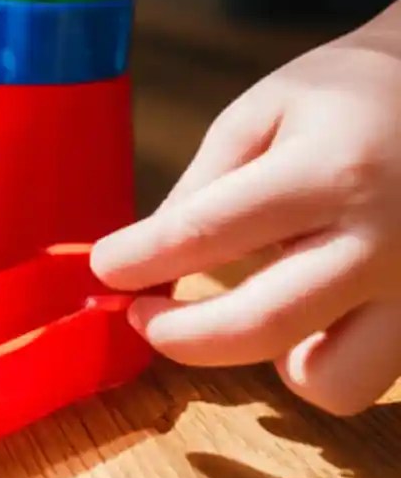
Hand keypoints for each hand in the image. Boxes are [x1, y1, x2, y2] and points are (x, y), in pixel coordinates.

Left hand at [92, 4, 400, 415]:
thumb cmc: (348, 95)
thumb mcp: (263, 111)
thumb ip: (203, 184)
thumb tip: (143, 254)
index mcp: (330, 171)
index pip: (209, 231)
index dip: (141, 258)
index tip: (105, 269)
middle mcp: (381, 241)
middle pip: (261, 325)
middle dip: (178, 335)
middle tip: (142, 315)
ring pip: (328, 382)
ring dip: (264, 360)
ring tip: (245, 312)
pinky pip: (365, 378)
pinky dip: (319, 363)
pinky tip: (302, 316)